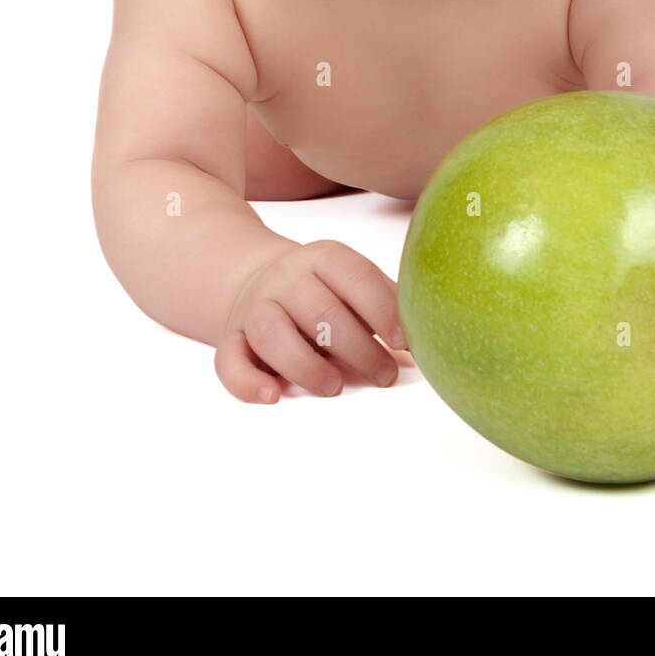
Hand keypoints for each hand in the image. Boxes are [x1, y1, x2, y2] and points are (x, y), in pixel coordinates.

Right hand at [215, 241, 405, 402]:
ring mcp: (255, 306)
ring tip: (335, 388)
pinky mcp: (231, 337)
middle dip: (357, 348)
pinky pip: (229, 360)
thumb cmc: (325, 290)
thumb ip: (384, 304)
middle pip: (320, 311)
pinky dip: (247, 382)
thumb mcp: (353, 283)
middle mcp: (286, 277)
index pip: (356, 278)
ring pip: (273, 334)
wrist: (257, 279)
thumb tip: (425, 346)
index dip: (381, 309)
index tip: (404, 342)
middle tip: (384, 376)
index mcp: (324, 257)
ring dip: (306, 365)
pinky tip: (272, 397)